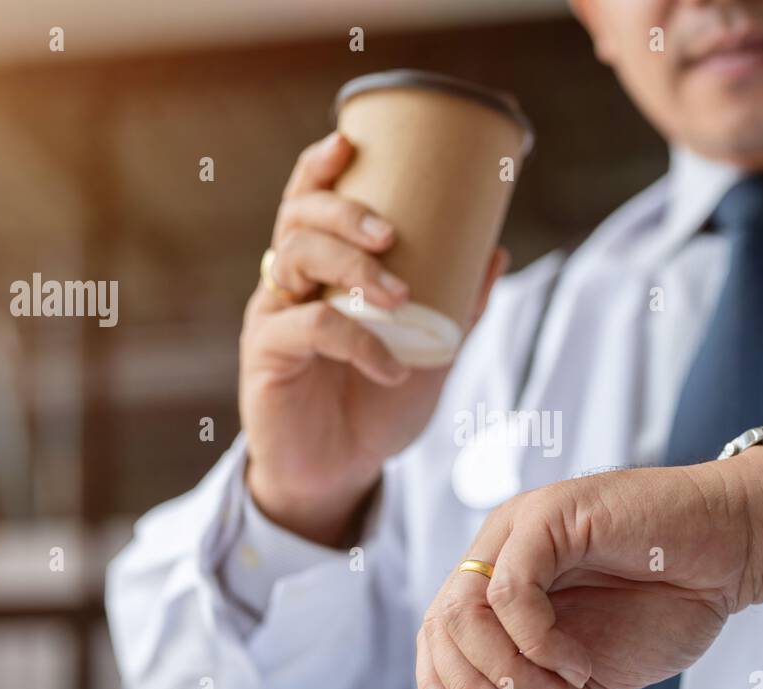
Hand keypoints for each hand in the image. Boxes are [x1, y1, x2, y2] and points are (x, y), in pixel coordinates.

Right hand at [240, 131, 509, 545]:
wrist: (342, 474)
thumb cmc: (377, 406)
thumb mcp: (431, 353)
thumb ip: (459, 307)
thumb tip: (497, 251)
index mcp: (321, 270)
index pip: (308, 201)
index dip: (320, 167)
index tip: (350, 140)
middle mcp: (289, 283)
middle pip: (299, 218)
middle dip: (344, 212)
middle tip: (390, 234)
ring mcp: (273, 317)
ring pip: (294, 259)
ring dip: (351, 266)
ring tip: (399, 294)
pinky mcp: (266, 356)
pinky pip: (308, 327)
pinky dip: (357, 340)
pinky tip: (392, 366)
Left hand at [415, 448, 762, 688]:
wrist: (733, 551)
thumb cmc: (668, 602)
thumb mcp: (589, 678)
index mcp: (501, 582)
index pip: (436, 635)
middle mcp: (500, 550)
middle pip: (440, 626)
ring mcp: (520, 529)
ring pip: (464, 609)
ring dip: (506, 671)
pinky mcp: (550, 515)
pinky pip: (510, 589)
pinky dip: (536, 641)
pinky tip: (576, 662)